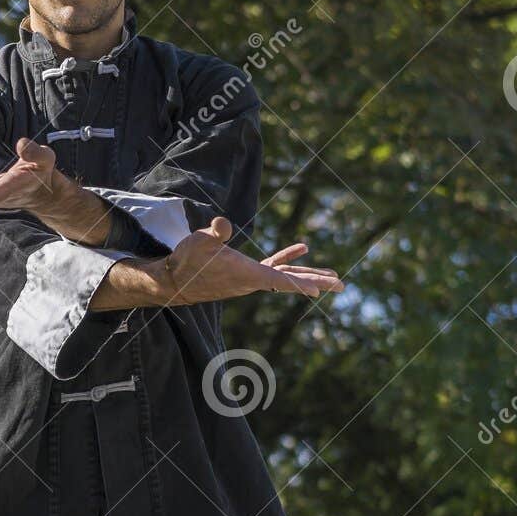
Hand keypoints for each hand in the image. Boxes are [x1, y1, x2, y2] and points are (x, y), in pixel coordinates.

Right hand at [164, 218, 342, 300]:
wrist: (174, 280)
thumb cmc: (186, 261)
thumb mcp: (199, 242)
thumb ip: (214, 232)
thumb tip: (223, 224)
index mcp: (246, 274)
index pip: (277, 280)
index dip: (298, 283)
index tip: (318, 291)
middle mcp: (253, 280)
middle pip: (291, 281)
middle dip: (316, 282)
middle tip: (341, 286)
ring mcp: (251, 278)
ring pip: (286, 276)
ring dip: (308, 274)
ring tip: (332, 276)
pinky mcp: (246, 272)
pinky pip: (273, 267)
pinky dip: (288, 258)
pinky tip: (304, 247)